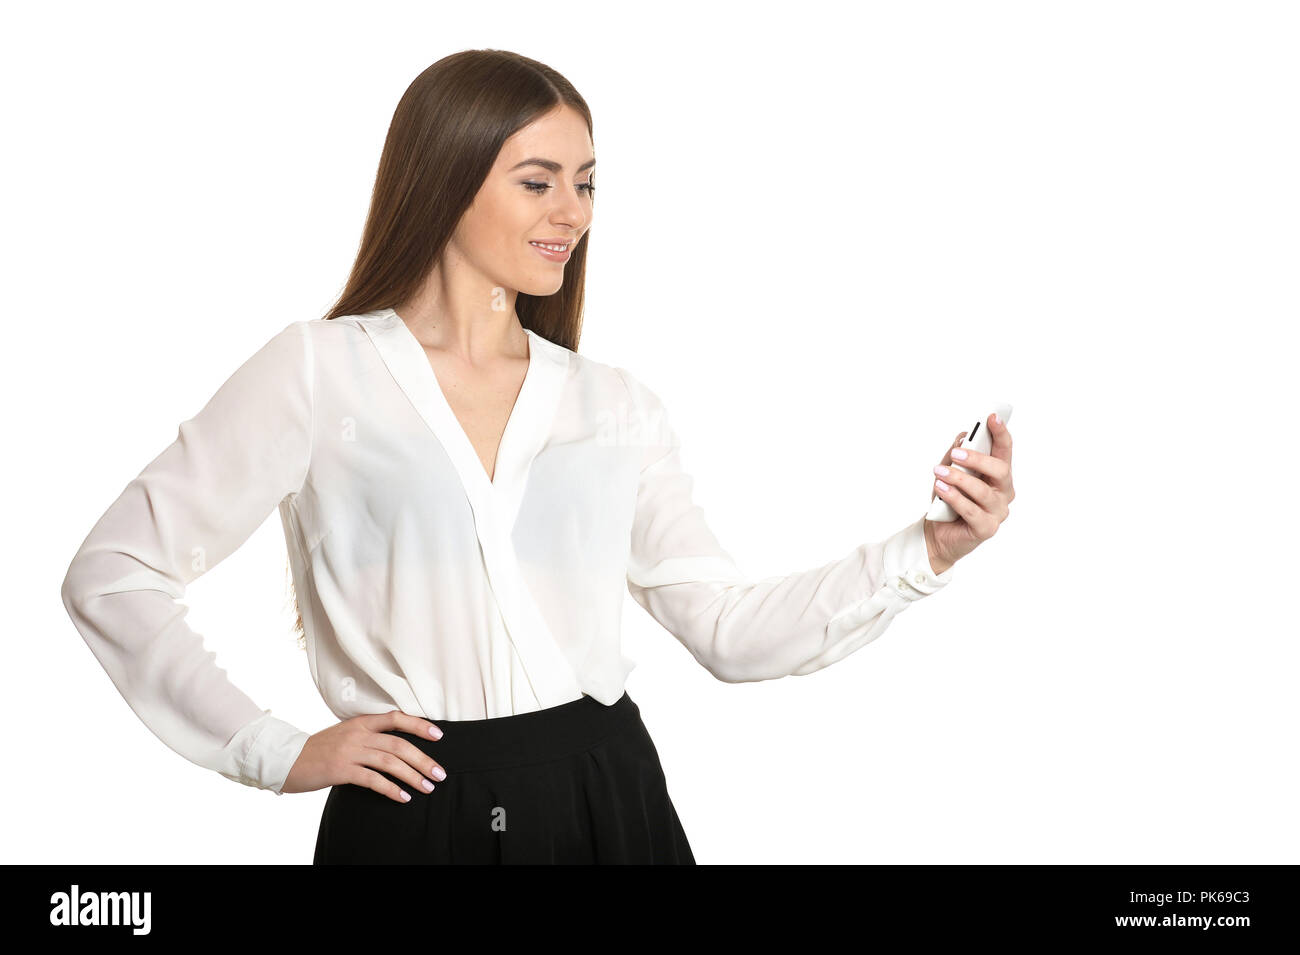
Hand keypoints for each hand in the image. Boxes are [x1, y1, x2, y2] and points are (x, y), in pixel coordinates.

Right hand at [282, 710, 446, 803]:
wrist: (287, 759)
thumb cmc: (319, 749)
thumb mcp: (345, 734)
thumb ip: (368, 736)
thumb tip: (396, 746)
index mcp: (360, 722)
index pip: (396, 718)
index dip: (419, 725)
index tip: (439, 735)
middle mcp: (357, 734)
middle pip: (399, 745)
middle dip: (423, 760)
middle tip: (439, 774)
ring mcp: (349, 751)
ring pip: (390, 762)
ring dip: (412, 776)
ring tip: (427, 787)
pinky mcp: (341, 770)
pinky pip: (373, 780)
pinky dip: (391, 789)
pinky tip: (403, 797)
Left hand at [923, 413, 1014, 571]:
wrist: (937, 534)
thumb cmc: (947, 500)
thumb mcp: (949, 472)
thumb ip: (956, 454)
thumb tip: (962, 437)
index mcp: (999, 476)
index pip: (1005, 451)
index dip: (1001, 433)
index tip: (992, 418)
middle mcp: (1004, 493)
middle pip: (1001, 470)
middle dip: (978, 459)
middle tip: (956, 453)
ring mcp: (998, 512)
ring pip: (983, 491)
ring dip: (959, 479)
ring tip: (939, 472)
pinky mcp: (986, 529)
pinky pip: (971, 510)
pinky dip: (954, 497)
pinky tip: (941, 488)